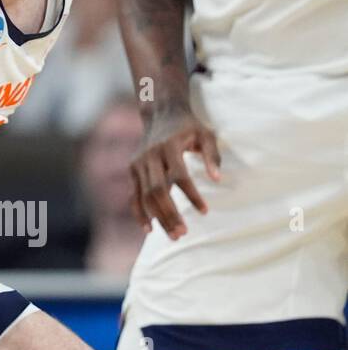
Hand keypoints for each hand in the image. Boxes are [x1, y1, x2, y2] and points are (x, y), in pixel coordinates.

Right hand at [129, 109, 220, 239]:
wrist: (161, 113)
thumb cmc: (189, 127)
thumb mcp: (206, 135)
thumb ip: (212, 156)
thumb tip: (217, 180)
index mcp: (168, 147)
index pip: (179, 175)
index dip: (191, 195)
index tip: (205, 212)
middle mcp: (149, 155)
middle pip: (157, 190)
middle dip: (170, 213)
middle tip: (183, 233)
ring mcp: (138, 163)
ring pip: (145, 195)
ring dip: (158, 217)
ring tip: (174, 236)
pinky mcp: (132, 169)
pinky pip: (134, 195)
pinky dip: (140, 212)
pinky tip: (149, 229)